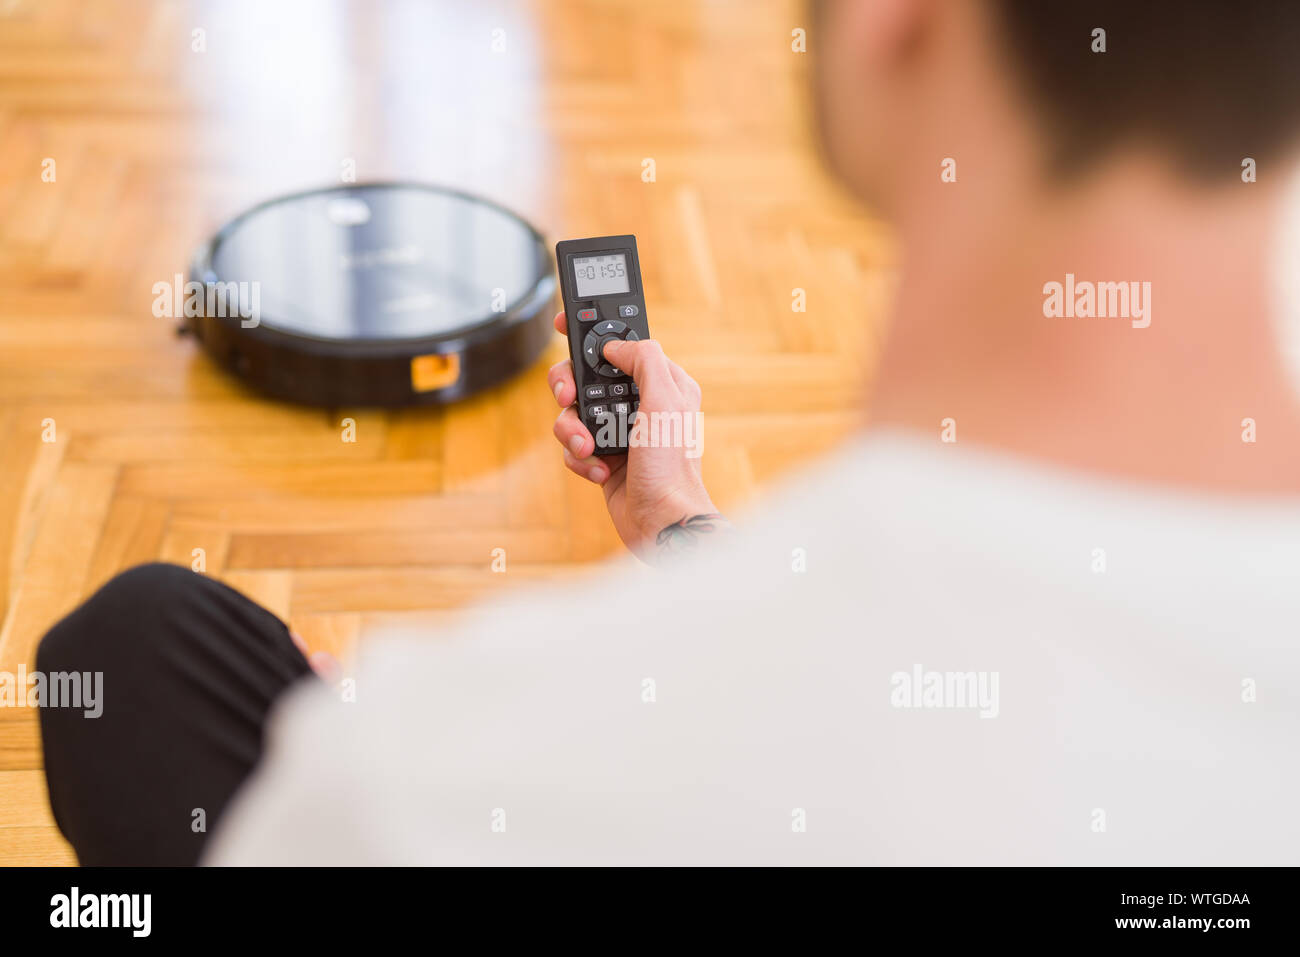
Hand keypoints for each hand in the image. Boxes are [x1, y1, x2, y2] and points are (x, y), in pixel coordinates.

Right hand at [547, 311, 723, 561]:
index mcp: (662, 383)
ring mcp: (620, 432)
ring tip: (588, 447)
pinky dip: (580, 458)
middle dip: (571, 388)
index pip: (622, 346)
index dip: (592, 334)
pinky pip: (573, 445)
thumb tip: (615, 345)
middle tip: (568, 397)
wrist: (662, 523)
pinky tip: (599, 470)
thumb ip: (644, 360)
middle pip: (587, 377)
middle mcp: (640, 404)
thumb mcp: (665, 401)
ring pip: (574, 413)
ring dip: (573, 430)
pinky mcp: (603, 458)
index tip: (563, 322)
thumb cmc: (671, 466)